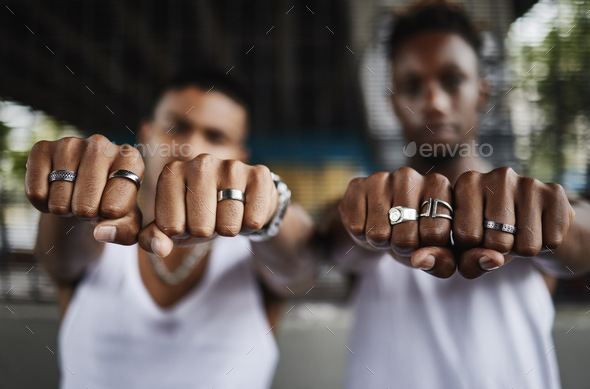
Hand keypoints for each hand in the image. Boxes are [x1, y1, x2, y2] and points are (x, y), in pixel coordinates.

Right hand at [25, 134, 143, 244]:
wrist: (83, 190)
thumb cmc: (111, 204)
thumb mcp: (127, 221)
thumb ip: (125, 231)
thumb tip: (101, 232)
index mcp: (130, 159)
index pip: (114, 207)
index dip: (107, 217)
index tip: (110, 208)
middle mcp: (101, 145)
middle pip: (85, 204)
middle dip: (86, 215)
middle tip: (89, 204)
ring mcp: (70, 143)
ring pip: (59, 201)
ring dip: (64, 209)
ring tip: (74, 196)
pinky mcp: (43, 148)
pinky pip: (36, 193)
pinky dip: (43, 204)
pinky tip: (54, 193)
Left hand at [138, 154, 278, 256]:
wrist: (242, 200)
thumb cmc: (201, 213)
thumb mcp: (174, 227)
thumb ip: (154, 238)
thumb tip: (160, 248)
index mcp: (172, 173)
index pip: (171, 227)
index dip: (182, 233)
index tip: (187, 220)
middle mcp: (201, 162)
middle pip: (201, 227)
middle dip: (207, 232)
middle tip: (211, 218)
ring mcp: (231, 166)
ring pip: (228, 226)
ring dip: (229, 229)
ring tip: (228, 214)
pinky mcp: (259, 174)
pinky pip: (253, 220)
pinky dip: (250, 225)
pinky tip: (247, 210)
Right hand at [338, 167, 456, 277]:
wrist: (383, 220)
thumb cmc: (416, 233)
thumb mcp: (436, 249)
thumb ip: (443, 261)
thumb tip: (421, 259)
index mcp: (438, 184)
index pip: (435, 234)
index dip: (426, 248)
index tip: (423, 239)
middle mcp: (409, 175)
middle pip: (406, 237)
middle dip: (402, 247)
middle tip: (401, 236)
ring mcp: (380, 178)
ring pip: (378, 234)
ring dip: (381, 242)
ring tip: (385, 229)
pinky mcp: (356, 186)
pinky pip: (356, 228)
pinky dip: (361, 235)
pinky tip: (368, 222)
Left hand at [452, 167, 574, 277]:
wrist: (528, 219)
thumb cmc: (488, 234)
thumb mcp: (468, 251)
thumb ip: (467, 263)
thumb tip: (493, 259)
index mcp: (467, 183)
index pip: (466, 236)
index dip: (472, 248)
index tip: (476, 234)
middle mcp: (498, 175)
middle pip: (497, 242)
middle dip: (499, 249)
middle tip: (501, 233)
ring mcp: (529, 182)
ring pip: (527, 246)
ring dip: (522, 249)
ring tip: (518, 230)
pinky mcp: (555, 193)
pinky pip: (551, 241)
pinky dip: (545, 244)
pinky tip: (538, 227)